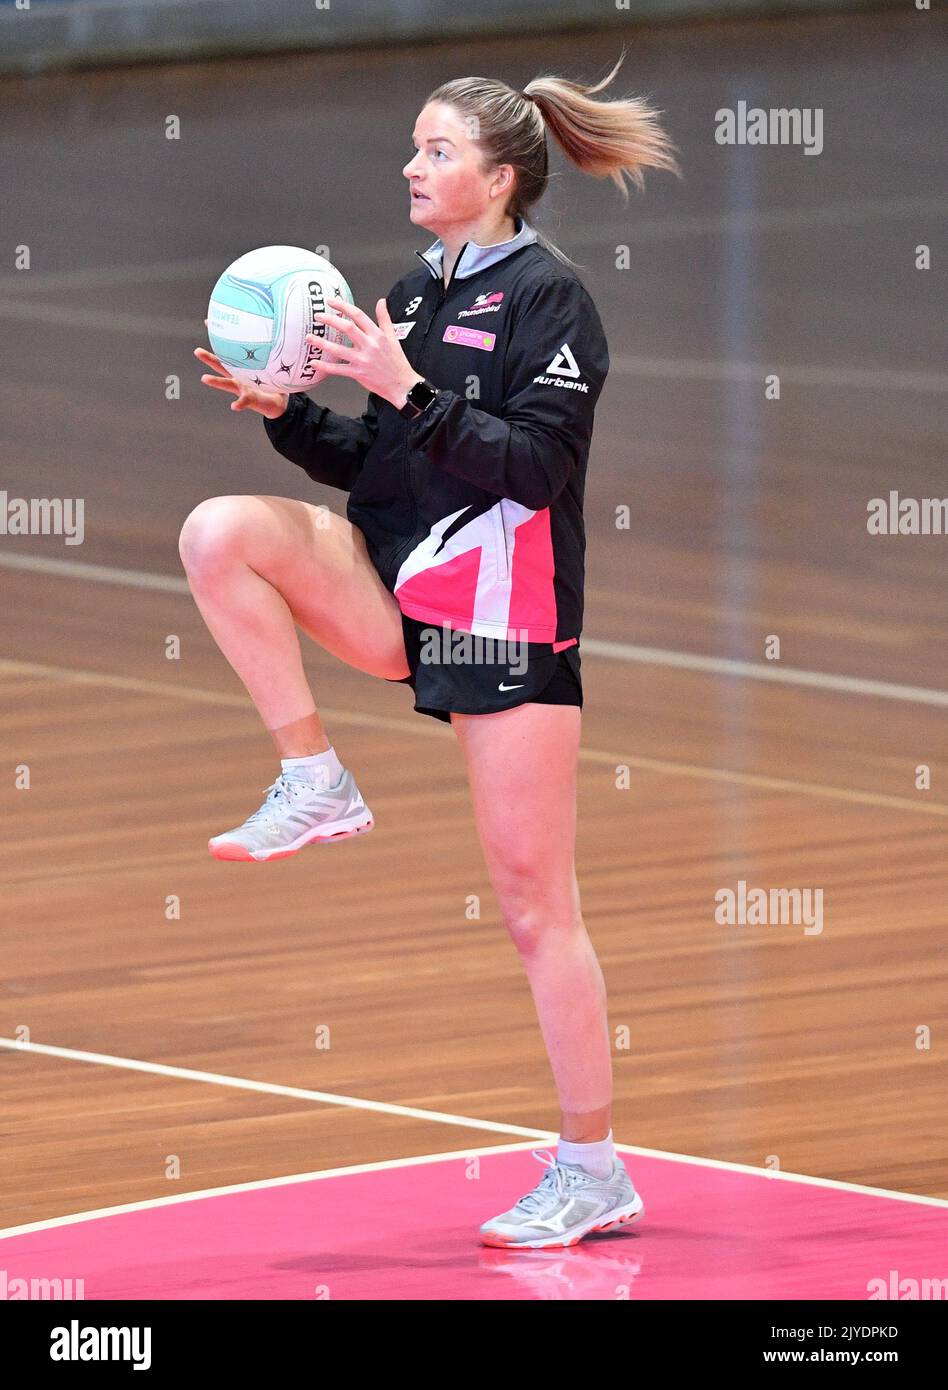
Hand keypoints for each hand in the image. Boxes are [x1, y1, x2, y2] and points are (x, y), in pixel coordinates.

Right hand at [194, 318, 288, 418]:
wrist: (278, 402)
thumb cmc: (272, 381)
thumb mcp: (271, 364)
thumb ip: (270, 350)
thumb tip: (274, 326)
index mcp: (240, 368)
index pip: (227, 351)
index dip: (218, 337)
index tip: (208, 322)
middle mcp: (237, 377)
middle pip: (221, 366)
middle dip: (209, 358)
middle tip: (197, 351)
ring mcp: (242, 389)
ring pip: (227, 384)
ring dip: (215, 381)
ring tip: (204, 378)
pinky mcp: (250, 400)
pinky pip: (244, 401)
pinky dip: (239, 403)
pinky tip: (233, 406)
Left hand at [304, 297, 422, 408]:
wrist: (402, 385)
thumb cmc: (397, 362)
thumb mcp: (393, 337)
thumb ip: (384, 318)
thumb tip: (381, 302)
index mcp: (377, 335)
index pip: (358, 315)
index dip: (343, 306)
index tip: (332, 302)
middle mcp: (369, 346)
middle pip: (347, 328)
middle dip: (330, 320)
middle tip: (318, 316)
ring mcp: (363, 360)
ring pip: (339, 350)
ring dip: (322, 343)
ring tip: (310, 337)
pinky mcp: (358, 374)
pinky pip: (338, 369)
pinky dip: (325, 366)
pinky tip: (314, 363)